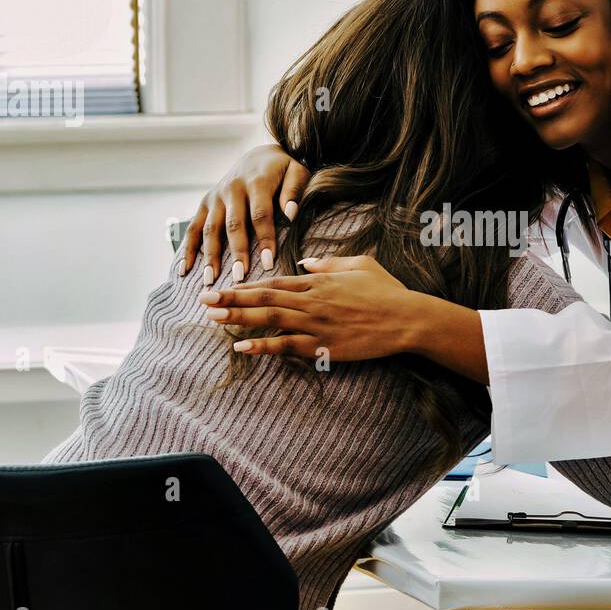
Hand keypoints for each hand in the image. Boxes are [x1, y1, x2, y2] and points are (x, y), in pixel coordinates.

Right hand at [179, 144, 310, 284]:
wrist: (258, 156)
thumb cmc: (282, 170)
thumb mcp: (296, 171)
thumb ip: (294, 191)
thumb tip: (291, 213)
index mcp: (257, 182)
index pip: (260, 214)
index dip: (264, 239)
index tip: (269, 263)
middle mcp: (232, 189)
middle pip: (233, 225)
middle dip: (236, 252)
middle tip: (239, 278)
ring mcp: (216, 197)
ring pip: (210, 229)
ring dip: (209, 255)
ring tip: (211, 279)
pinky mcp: (205, 203)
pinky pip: (193, 228)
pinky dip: (187, 249)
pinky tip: (184, 270)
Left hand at [196, 255, 423, 360]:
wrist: (407, 318)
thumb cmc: (388, 291)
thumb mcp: (360, 264)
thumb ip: (329, 263)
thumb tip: (306, 262)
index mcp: (319, 281)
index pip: (274, 282)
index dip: (246, 285)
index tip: (224, 287)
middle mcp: (312, 300)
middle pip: (264, 298)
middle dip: (230, 298)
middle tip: (203, 298)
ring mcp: (316, 323)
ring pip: (269, 318)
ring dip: (238, 317)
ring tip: (212, 317)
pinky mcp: (323, 346)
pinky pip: (287, 346)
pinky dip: (263, 346)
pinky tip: (241, 347)